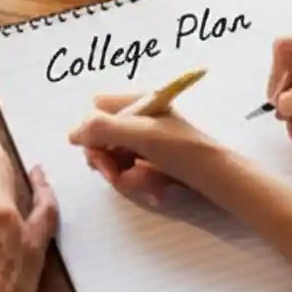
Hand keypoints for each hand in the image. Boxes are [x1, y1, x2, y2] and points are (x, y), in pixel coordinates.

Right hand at [68, 95, 221, 205]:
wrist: (219, 180)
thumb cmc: (183, 151)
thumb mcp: (141, 135)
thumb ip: (102, 128)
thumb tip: (73, 134)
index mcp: (138, 102)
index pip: (97, 108)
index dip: (92, 131)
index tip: (100, 151)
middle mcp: (139, 119)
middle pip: (101, 138)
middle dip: (109, 162)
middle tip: (117, 174)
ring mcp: (146, 142)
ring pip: (114, 161)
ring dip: (126, 177)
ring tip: (149, 183)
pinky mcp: (153, 163)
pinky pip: (131, 174)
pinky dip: (140, 184)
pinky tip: (157, 189)